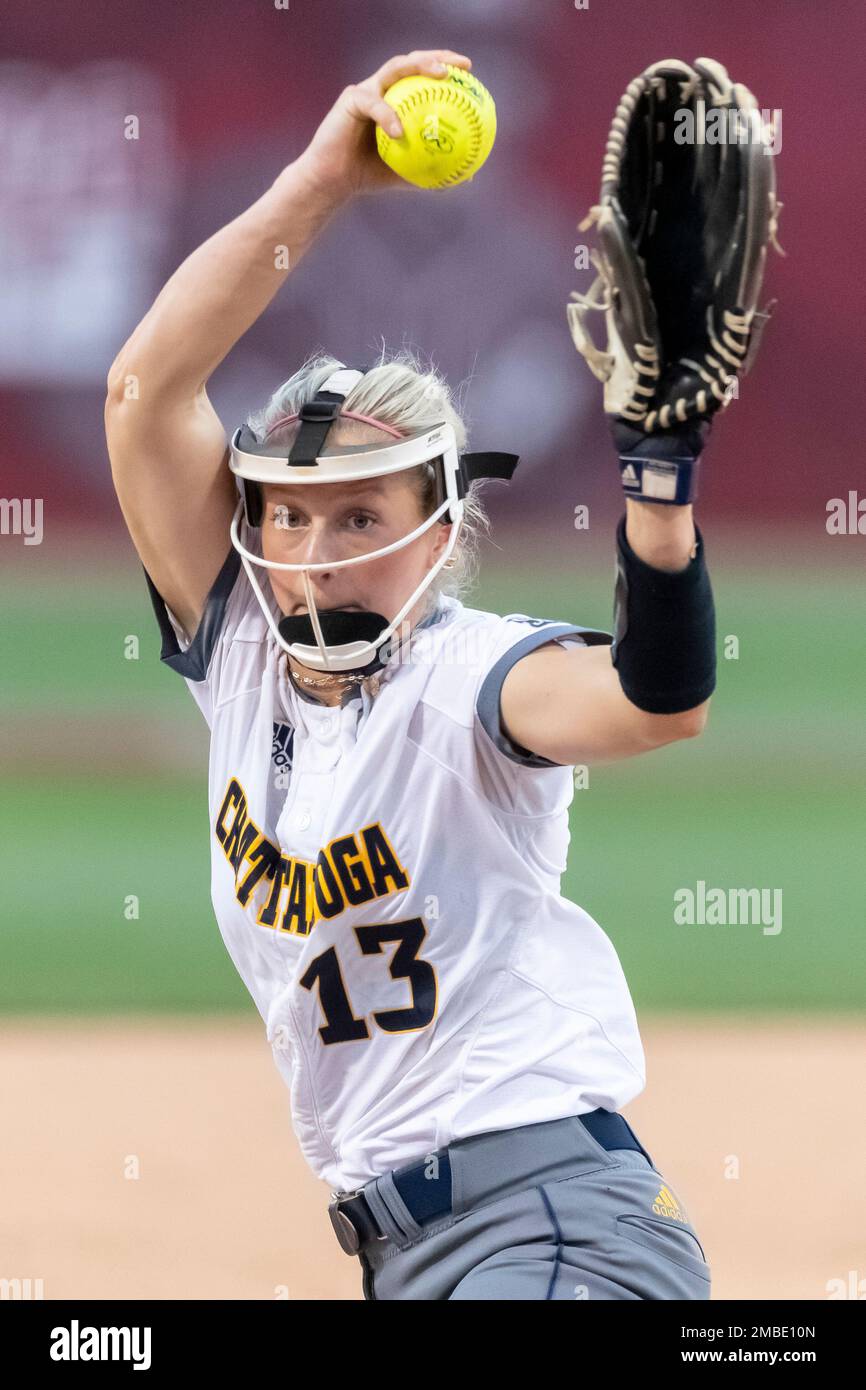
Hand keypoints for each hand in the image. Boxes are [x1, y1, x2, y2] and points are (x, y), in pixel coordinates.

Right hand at [294, 49, 472, 200]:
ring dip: (419, 67)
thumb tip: (467, 178)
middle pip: (412, 62)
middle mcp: (381, 89)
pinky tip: (399, 132)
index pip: (422, 76)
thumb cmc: (368, 175)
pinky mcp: (351, 99)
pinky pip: (374, 104)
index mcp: (395, 100)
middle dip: (438, 57)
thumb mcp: (407, 173)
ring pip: (395, 69)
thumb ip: (433, 170)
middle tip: (461, 66)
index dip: (445, 67)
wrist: (333, 181)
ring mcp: (366, 90)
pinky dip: (388, 116)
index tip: (468, 71)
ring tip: (440, 76)